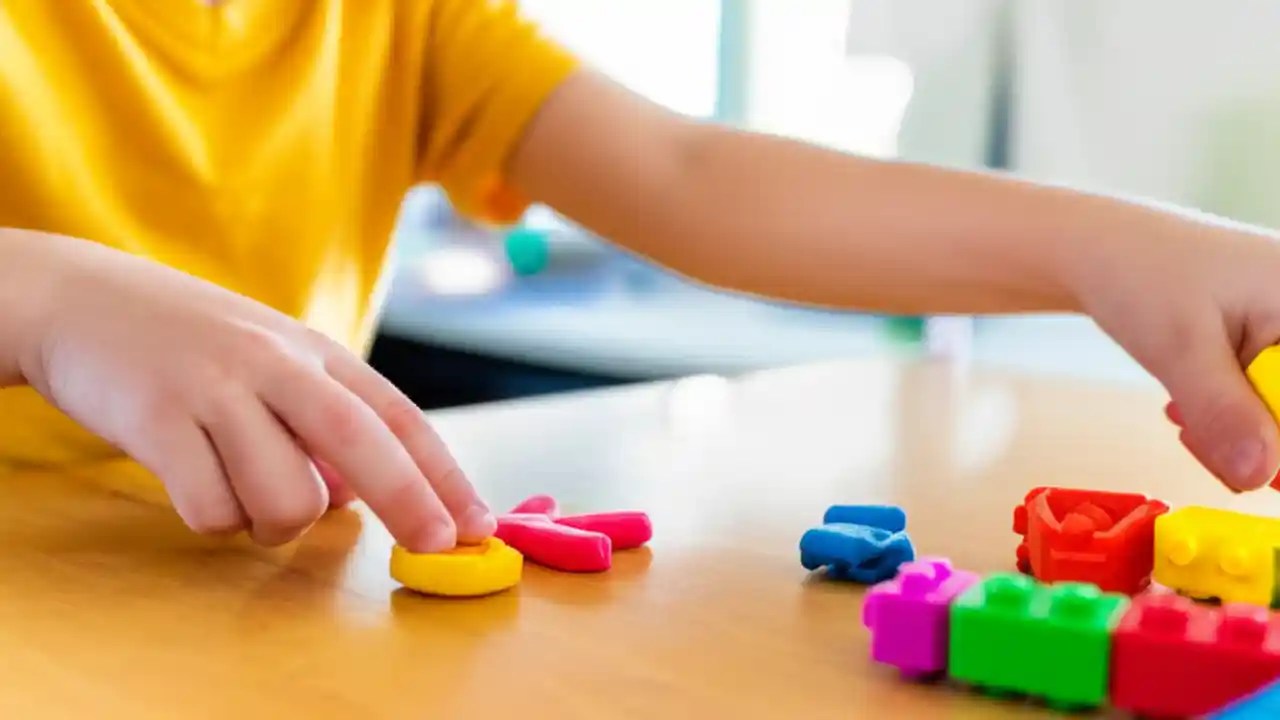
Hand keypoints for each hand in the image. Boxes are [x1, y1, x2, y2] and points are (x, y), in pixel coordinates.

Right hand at [4, 229, 494, 548]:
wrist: (81, 297)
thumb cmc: (194, 344)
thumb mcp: (271, 365)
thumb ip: (320, 425)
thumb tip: (355, 500)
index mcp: (314, 352)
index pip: (398, 416)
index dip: (443, 475)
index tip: (477, 526)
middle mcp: (274, 363)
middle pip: (362, 444)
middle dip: (411, 504)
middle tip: (436, 549)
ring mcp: (216, 388)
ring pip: (285, 497)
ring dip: (273, 520)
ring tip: (239, 485)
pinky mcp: (157, 419)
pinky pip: (212, 510)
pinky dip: (214, 516)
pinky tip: (194, 478)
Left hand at [1066, 216, 1279, 492]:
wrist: (1096, 248)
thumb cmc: (1139, 273)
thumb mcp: (1181, 349)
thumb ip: (1223, 413)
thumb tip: (1258, 477)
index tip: (1254, 470)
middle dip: (1260, 441)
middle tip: (1197, 438)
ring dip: (1237, 432)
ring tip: (1185, 413)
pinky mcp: (1268, 345)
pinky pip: (1265, 400)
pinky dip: (1229, 416)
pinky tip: (1189, 405)